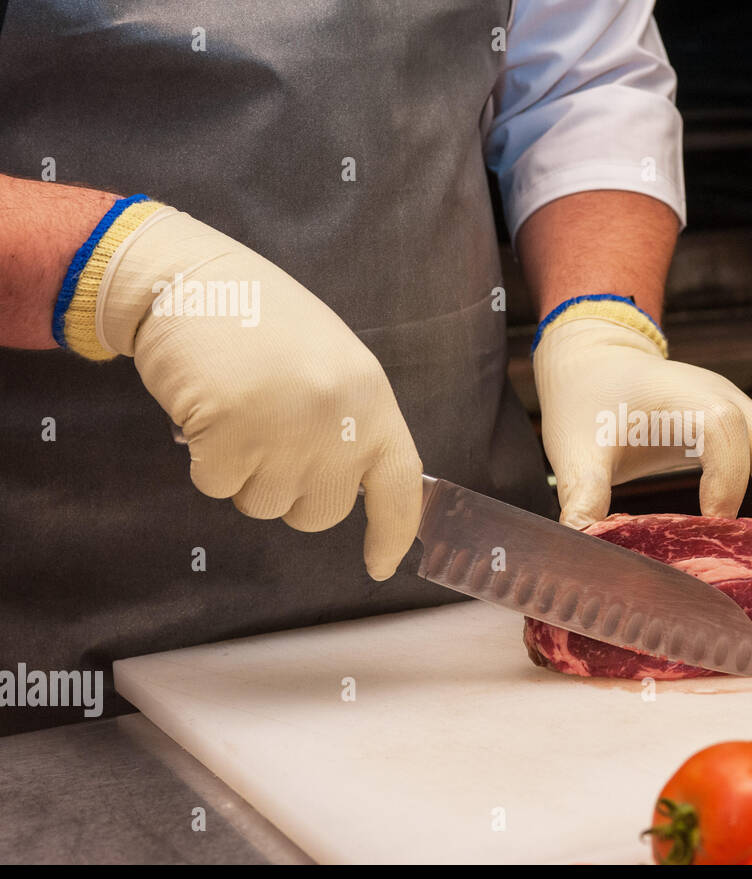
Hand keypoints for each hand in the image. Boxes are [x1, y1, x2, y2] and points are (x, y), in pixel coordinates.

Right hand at [97, 208, 421, 579]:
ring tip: (239, 409)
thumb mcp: (335, 368)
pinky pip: (217, 486)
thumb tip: (353, 490)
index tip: (380, 566)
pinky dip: (204, 459)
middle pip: (319, 513)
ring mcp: (285, 431)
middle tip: (268, 433)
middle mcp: (339, 423)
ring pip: (263, 505)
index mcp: (372, 401)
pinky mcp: (229, 435)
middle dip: (289, 490)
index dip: (393, 533)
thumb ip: (351, 426)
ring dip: (243, 471)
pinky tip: (206, 410)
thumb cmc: (262, 322)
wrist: (191, 277)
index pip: (399, 486)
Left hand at [533, 316, 751, 543]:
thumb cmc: (587, 404)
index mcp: (679, 396)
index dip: (727, 475)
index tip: (715, 524)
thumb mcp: (575, 450)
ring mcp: (737, 407)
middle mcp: (720, 396)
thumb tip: (584, 548)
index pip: (721, 426)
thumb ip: (583, 496)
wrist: (595, 362)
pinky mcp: (741, 425)